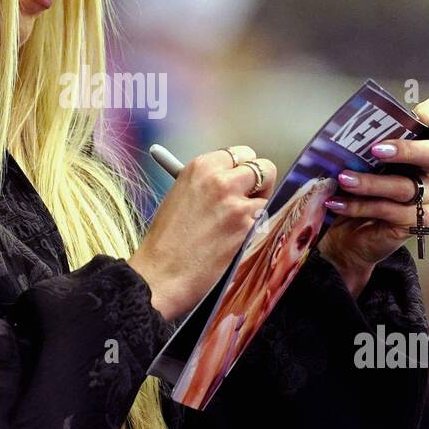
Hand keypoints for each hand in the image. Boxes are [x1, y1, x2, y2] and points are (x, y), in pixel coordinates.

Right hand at [129, 145, 277, 321]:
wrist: (162, 274)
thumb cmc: (166, 240)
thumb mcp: (181, 195)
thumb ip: (208, 183)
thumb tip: (231, 179)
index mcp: (201, 167)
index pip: (241, 153)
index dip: (242, 167)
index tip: (241, 177)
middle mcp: (221, 180)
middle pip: (264, 167)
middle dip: (260, 183)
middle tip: (250, 196)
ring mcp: (238, 205)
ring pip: (267, 197)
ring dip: (257, 209)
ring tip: (235, 225)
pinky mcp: (248, 229)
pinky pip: (264, 222)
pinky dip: (256, 229)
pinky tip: (235, 241)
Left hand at [317, 96, 428, 296]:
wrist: (344, 234)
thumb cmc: (354, 188)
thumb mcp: (355, 162)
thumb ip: (360, 145)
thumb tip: (346, 133)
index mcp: (420, 143)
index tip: (418, 115)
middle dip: (407, 150)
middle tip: (376, 150)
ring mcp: (427, 197)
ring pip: (405, 187)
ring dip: (370, 183)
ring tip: (343, 179)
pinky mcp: (415, 222)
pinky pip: (389, 211)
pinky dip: (360, 205)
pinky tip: (337, 202)